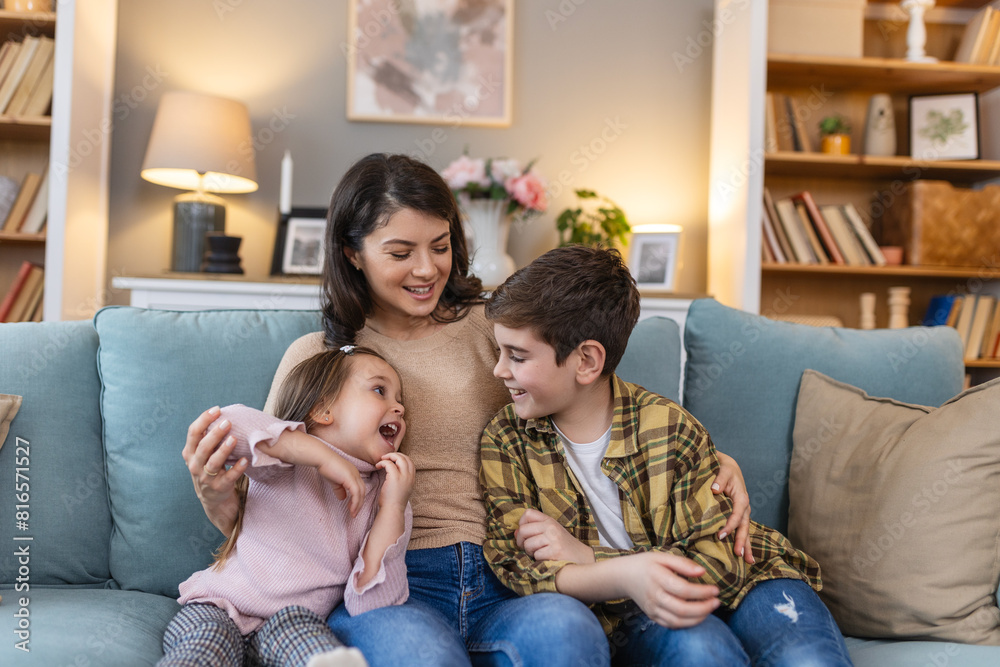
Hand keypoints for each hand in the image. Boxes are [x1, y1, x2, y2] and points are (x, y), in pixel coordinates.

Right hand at [182, 407, 246, 534]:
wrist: (213, 498)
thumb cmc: (210, 468)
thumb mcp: (203, 454)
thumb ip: (207, 438)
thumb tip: (222, 414)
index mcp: (190, 453)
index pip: (193, 434)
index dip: (203, 420)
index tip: (216, 410)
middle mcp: (195, 466)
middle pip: (203, 447)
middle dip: (214, 434)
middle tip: (227, 422)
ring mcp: (206, 478)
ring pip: (213, 463)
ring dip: (224, 450)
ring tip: (234, 439)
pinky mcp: (220, 488)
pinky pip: (229, 477)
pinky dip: (237, 468)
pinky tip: (245, 460)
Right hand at [317, 452, 364, 516]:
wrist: (322, 459)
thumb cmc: (326, 467)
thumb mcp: (334, 481)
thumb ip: (339, 489)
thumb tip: (342, 498)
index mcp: (354, 473)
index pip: (359, 488)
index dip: (357, 498)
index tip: (352, 507)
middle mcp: (356, 474)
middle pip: (362, 491)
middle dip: (359, 503)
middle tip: (354, 513)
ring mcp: (354, 476)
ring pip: (361, 493)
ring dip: (358, 505)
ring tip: (353, 514)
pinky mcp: (350, 478)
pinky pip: (356, 493)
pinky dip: (355, 502)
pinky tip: (351, 509)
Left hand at [375, 452, 413, 510]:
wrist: (392, 510)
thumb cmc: (393, 501)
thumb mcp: (402, 489)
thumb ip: (402, 479)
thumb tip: (395, 471)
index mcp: (412, 479)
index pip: (410, 462)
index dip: (401, 458)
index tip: (392, 461)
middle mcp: (409, 476)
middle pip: (406, 458)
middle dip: (395, 455)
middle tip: (386, 458)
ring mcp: (403, 477)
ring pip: (399, 458)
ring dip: (389, 456)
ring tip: (382, 460)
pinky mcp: (394, 478)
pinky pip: (389, 463)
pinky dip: (382, 462)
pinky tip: (378, 466)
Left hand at [516, 509, 593, 563]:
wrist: (583, 558)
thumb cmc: (564, 546)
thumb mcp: (552, 532)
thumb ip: (535, 530)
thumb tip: (515, 532)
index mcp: (550, 520)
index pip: (528, 513)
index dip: (521, 524)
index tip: (525, 534)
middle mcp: (551, 527)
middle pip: (523, 530)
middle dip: (521, 542)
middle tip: (529, 548)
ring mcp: (553, 539)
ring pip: (528, 545)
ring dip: (531, 553)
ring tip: (541, 553)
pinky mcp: (554, 552)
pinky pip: (536, 556)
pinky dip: (540, 560)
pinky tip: (548, 559)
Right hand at [623, 551, 719, 628]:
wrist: (624, 576)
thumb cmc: (646, 564)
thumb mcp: (662, 556)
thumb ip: (683, 563)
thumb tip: (702, 571)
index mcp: (657, 578)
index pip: (683, 589)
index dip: (702, 592)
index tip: (715, 589)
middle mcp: (654, 596)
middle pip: (682, 608)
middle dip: (703, 608)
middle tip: (717, 602)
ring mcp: (652, 608)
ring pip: (678, 620)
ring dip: (698, 618)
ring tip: (710, 609)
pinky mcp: (652, 616)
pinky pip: (671, 625)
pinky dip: (687, 624)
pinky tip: (697, 616)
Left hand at [713, 451, 753, 563]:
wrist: (728, 466)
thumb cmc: (724, 467)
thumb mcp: (723, 469)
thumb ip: (720, 478)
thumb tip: (716, 489)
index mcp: (741, 498)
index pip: (736, 515)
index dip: (730, 526)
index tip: (720, 535)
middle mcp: (744, 507)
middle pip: (744, 526)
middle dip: (742, 541)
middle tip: (739, 555)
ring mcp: (742, 512)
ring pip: (745, 530)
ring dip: (746, 545)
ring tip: (748, 561)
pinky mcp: (739, 514)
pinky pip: (741, 529)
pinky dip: (742, 540)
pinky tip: (742, 553)